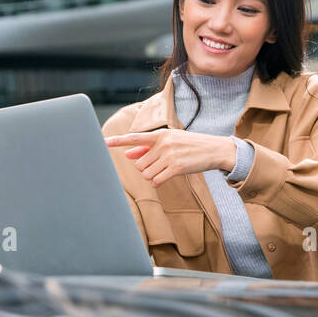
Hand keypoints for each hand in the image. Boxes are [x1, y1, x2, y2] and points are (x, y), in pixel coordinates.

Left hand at [104, 130, 237, 186]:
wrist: (214, 149)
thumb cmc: (189, 146)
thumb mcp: (169, 142)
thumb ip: (147, 148)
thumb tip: (127, 154)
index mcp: (160, 135)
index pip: (134, 138)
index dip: (118, 141)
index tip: (103, 141)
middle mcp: (163, 143)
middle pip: (139, 164)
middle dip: (146, 168)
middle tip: (160, 165)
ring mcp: (170, 155)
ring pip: (146, 174)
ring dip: (153, 176)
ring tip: (166, 169)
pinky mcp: (176, 167)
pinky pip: (156, 180)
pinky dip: (158, 182)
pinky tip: (166, 177)